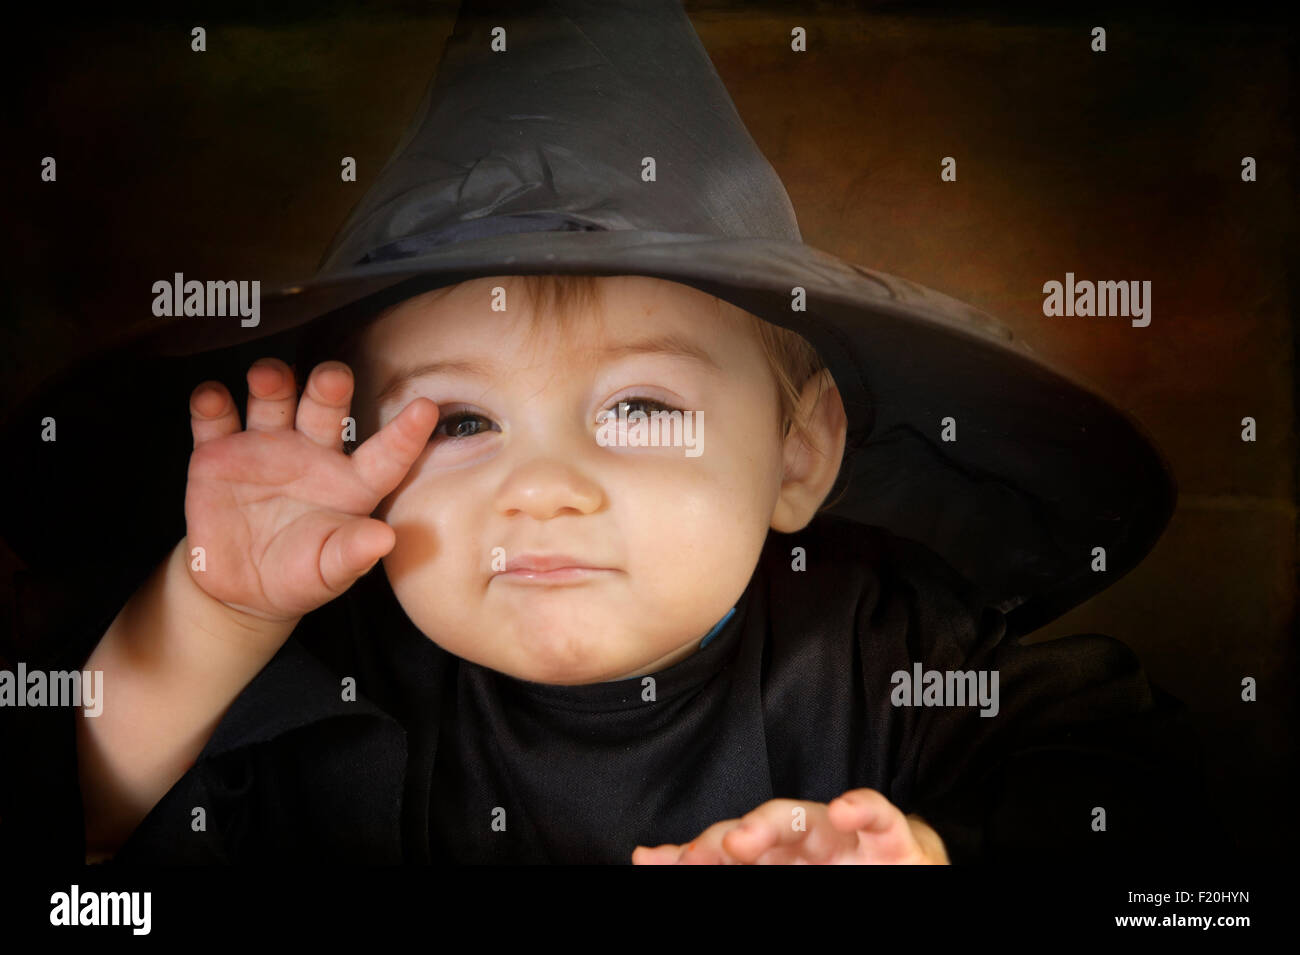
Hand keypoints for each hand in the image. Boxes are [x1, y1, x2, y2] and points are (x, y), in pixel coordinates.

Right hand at [184, 357, 437, 623]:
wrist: (240, 587)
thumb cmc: (300, 575)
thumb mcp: (329, 571)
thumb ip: (353, 553)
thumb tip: (385, 539)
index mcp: (353, 482)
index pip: (387, 453)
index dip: (406, 432)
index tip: (426, 408)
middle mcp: (314, 453)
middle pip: (325, 408)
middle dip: (328, 387)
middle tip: (331, 379)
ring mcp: (266, 446)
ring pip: (273, 400)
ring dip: (272, 382)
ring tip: (269, 378)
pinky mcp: (218, 452)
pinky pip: (215, 419)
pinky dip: (212, 404)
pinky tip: (212, 400)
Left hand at [631, 788, 949, 864]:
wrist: (910, 869)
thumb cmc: (842, 874)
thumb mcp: (776, 880)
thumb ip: (716, 870)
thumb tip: (644, 856)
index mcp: (777, 856)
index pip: (727, 845)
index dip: (692, 852)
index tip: (656, 861)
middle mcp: (806, 841)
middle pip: (759, 827)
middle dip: (726, 838)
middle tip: (697, 857)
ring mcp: (845, 838)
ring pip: (804, 818)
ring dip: (770, 825)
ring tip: (742, 841)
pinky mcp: (891, 839)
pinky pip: (879, 815)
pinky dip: (862, 808)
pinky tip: (843, 809)